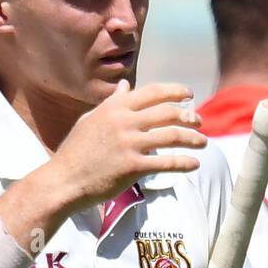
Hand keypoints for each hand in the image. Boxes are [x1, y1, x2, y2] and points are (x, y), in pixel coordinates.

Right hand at [44, 80, 206, 211]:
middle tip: (199, 121)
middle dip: (189, 115)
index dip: (175, 91)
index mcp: (115, 107)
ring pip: (172, 136)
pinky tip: (195, 164)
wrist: (64, 180)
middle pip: (167, 112)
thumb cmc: (76, 151)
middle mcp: (124, 121)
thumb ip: (111, 103)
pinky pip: (166, 163)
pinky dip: (184, 163)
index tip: (189, 94)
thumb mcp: (90, 120)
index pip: (153, 92)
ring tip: (204, 143)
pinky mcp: (133, 167)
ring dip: (192, 139)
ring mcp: (129, 144)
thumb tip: (125, 87)